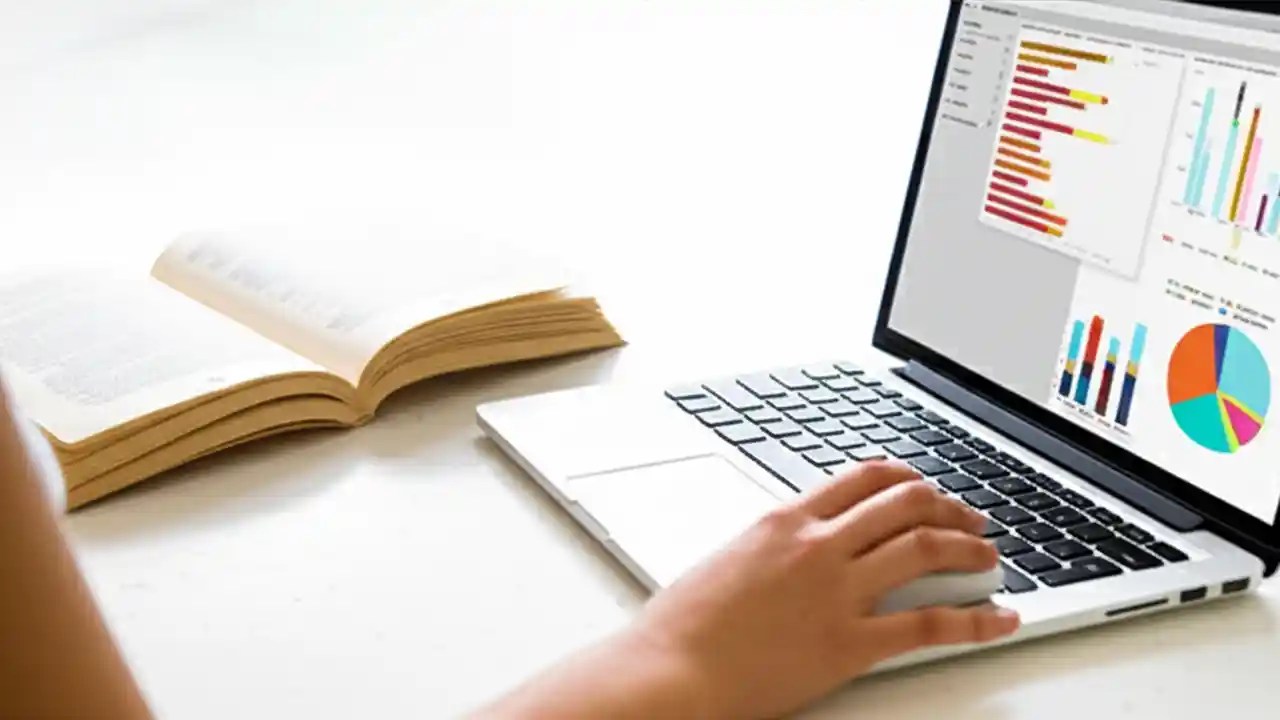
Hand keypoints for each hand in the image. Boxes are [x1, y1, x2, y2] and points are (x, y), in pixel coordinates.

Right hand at [627, 460, 1017, 718]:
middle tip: (969, 519)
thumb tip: (796, 553)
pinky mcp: (849, 643)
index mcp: (784, 521)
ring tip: (989, 556)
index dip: (905, 479)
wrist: (670, 671)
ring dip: (967, 548)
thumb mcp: (727, 562)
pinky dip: (975, 620)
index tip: (923, 489)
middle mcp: (817, 546)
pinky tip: (998, 618)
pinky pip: (929, 625)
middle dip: (947, 506)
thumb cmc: (682, 626)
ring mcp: (836, 592)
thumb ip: (771, 549)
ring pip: (924, 549)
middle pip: (903, 503)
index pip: (862, 478)